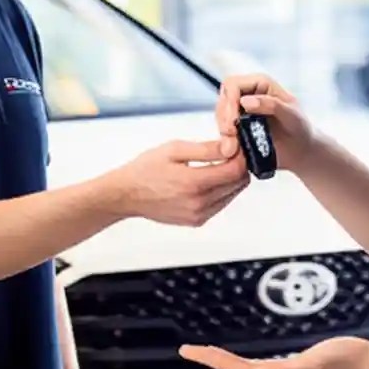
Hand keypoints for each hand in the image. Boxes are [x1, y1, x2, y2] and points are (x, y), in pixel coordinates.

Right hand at [108, 139, 247, 226]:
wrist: (127, 194)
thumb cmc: (147, 169)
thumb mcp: (175, 149)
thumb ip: (206, 149)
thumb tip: (231, 147)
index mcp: (194, 183)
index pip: (236, 171)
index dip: (241, 156)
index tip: (235, 146)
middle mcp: (199, 203)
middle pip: (238, 184)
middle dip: (238, 166)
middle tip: (227, 153)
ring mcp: (199, 215)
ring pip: (232, 195)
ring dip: (230, 179)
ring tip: (215, 165)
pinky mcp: (196, 221)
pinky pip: (220, 204)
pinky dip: (221, 191)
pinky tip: (206, 180)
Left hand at [179, 337, 368, 368]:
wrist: (367, 364)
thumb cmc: (343, 362)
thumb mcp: (312, 364)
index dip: (211, 359)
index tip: (187, 350)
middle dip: (211, 359)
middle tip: (186, 350)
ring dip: (226, 362)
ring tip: (208, 354)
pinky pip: (264, 367)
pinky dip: (248, 363)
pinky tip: (250, 364)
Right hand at [215, 74, 316, 171]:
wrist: (301, 151)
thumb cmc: (301, 128)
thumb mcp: (291, 115)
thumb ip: (271, 105)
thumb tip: (246, 101)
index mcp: (260, 83)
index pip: (232, 84)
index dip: (229, 101)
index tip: (233, 121)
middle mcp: (247, 94)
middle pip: (222, 100)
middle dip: (224, 119)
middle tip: (232, 137)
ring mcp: (241, 111)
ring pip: (220, 117)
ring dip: (224, 133)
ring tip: (234, 148)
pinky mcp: (238, 127)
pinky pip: (224, 132)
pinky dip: (226, 141)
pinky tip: (234, 151)